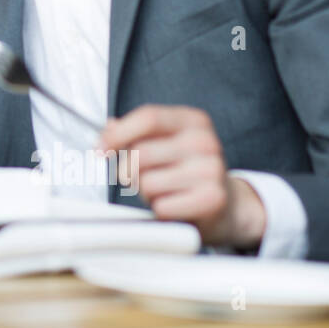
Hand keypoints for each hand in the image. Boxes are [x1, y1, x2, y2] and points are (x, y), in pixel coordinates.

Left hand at [96, 105, 265, 249]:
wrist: (228, 206)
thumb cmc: (187, 172)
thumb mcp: (166, 143)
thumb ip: (135, 133)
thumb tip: (108, 129)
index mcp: (194, 120)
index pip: (148, 117)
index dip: (117, 134)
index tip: (100, 149)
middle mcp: (206, 141)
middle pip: (141, 152)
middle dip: (130, 170)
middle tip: (142, 178)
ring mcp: (212, 170)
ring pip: (146, 182)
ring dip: (146, 192)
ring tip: (165, 191)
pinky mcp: (212, 199)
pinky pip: (161, 206)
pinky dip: (160, 209)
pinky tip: (176, 205)